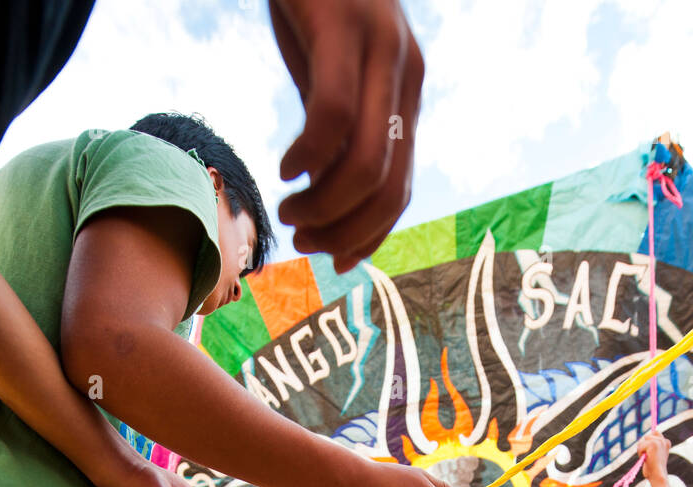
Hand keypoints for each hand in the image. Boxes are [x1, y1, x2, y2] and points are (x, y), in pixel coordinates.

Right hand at [269, 0, 423, 271]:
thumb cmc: (311, 1)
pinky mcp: (342, 31)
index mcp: (406, 93)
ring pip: (364, 164)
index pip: (401, 188)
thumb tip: (324, 186)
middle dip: (346, 231)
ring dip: (324, 206)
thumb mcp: (330, 72)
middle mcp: (403, 76)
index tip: (333, 256)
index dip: (370, 235)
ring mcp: (378, 51)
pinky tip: (286, 167)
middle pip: (388, 188)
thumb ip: (337, 125)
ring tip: (290, 212)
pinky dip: (309, 156)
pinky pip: (333, 116)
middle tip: (304, 240)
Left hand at [638, 430, 669, 484]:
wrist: (658, 476)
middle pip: (646, 437)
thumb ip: (652, 447)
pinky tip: (646, 459)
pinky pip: (640, 446)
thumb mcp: (654, 456)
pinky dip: (640, 453)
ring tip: (648, 458)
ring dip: (641, 451)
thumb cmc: (654, 469)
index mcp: (666, 443)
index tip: (649, 450)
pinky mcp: (653, 444)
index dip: (649, 441)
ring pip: (642, 441)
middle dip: (644, 446)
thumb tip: (643, 438)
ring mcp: (659, 442)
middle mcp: (663, 441)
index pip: (655, 432)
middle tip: (648, 457)